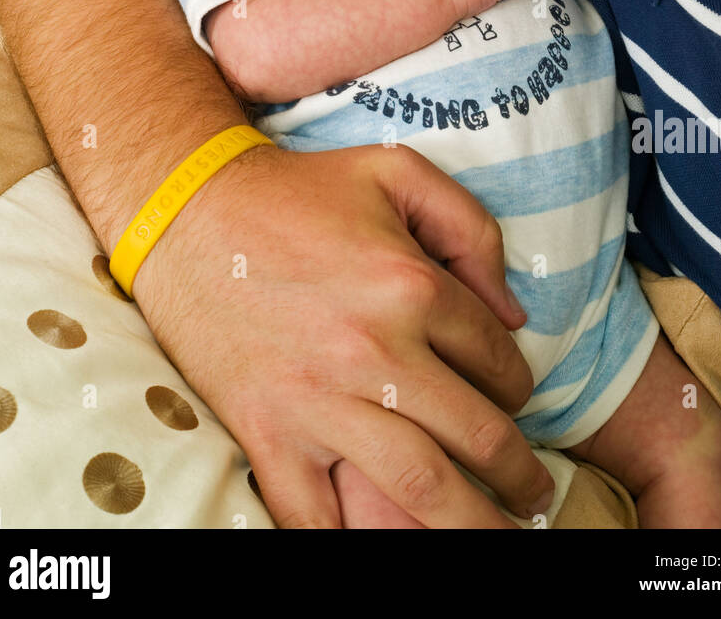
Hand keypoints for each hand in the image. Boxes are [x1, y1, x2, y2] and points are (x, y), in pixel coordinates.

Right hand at [132, 140, 554, 527]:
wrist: (186, 209)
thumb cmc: (295, 189)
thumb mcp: (395, 171)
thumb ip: (470, 227)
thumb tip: (511, 312)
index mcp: (410, 285)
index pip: (495, 356)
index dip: (517, 382)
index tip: (515, 398)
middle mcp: (374, 351)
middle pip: (476, 435)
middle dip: (518, 472)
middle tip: (535, 490)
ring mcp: (319, 399)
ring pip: (419, 486)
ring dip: (472, 521)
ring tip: (500, 533)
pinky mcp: (267, 431)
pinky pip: (315, 515)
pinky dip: (352, 544)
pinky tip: (389, 548)